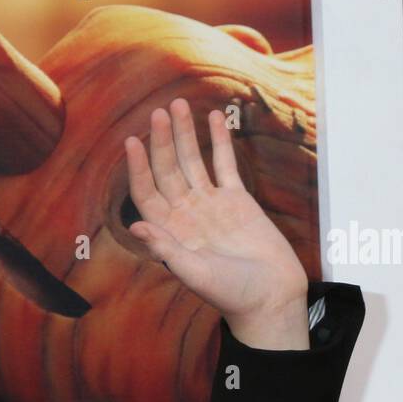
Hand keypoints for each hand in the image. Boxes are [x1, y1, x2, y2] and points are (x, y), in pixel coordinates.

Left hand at [124, 98, 309, 348]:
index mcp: (170, 232)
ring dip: (186, 134)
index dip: (138, 168)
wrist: (270, 296)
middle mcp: (185, 214)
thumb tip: (136, 226)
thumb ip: (166, 250)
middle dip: (162, 141)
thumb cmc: (230, 293)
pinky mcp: (238, 200)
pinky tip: (214, 117)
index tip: (132, 142)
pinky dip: (220, 141)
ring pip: (193, 161)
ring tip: (179, 104)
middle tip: (158, 112)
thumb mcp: (195, 274)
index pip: (147, 193)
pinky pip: (224, 164)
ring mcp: (210, 204)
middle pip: (168, 170)